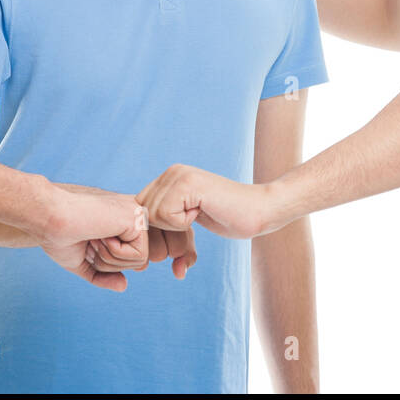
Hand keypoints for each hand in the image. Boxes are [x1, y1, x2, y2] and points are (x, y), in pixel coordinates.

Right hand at [38, 183, 148, 291]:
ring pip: (140, 262)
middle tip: (90, 241)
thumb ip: (103, 275)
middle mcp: (133, 217)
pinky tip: (100, 233)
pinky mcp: (138, 219)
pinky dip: (114, 253)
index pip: (132, 260)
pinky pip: (139, 256)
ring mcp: (137, 216)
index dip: (107, 263)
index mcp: (122, 223)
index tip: (87, 243)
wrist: (49, 218)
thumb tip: (124, 286)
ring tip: (94, 236)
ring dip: (110, 258)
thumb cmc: (60, 236)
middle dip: (109, 263)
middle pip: (138, 263)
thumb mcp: (82, 262)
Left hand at [136, 163, 277, 239]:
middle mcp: (171, 171)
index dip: (156, 226)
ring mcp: (179, 175)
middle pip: (143, 212)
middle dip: (164, 228)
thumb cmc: (229, 216)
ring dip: (176, 226)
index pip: (140, 208)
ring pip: (153, 215)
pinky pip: (166, 216)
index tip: (183, 227)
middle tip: (193, 220)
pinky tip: (202, 211)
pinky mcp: (188, 183)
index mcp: (170, 177)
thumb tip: (138, 224)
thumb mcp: (189, 213)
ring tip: (200, 213)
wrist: (261, 210)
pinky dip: (183, 223)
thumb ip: (166, 213)